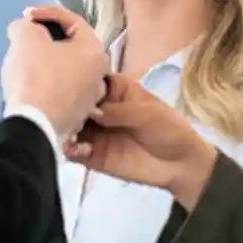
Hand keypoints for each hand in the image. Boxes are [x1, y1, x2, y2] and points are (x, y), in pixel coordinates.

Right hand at [2, 5, 107, 137]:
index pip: (73, 21)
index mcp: (94, 52)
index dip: (47, 13)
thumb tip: (26, 29)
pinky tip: (29, 89)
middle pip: (72, 49)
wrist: (33, 126)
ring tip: (25, 65)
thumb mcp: (26, 37)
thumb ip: (26, 26)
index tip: (26, 17)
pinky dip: (47, 87)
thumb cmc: (35, 75)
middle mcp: (99, 77)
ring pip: (66, 73)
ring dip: (47, 66)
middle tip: (26, 41)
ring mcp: (89, 102)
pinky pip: (60, 94)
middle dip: (48, 41)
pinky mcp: (75, 121)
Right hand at [66, 74, 218, 209]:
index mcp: (114, 90)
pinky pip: (73, 150)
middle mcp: (99, 108)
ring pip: (68, 125)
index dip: (76, 76)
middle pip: (73, 101)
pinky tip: (75, 148)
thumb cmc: (169, 129)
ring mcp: (93, 132)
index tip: (66, 79)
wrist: (181, 166)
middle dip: (65, 103)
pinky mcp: (91, 155)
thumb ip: (119, 112)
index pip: (89, 78)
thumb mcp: (148, 114)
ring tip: (66, 130)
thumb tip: (91, 111)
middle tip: (61, 109)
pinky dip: (69, 148)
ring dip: (63, 127)